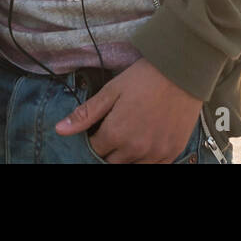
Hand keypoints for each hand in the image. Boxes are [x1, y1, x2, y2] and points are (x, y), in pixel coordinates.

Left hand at [54, 57, 200, 162]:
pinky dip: (146, 159)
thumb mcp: (111, 91)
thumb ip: (86, 113)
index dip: (95, 139)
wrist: (181, 72)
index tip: (100, 128)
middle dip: (109, 149)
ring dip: (127, 156)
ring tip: (131, 135)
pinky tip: (146, 144)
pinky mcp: (172, 153)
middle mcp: (134, 149)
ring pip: (131, 166)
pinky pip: (154, 167)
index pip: (95, 150)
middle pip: (111, 162)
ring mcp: (155, 153)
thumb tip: (59, 130)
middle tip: (116, 131)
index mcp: (116, 133)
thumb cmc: (144, 78)